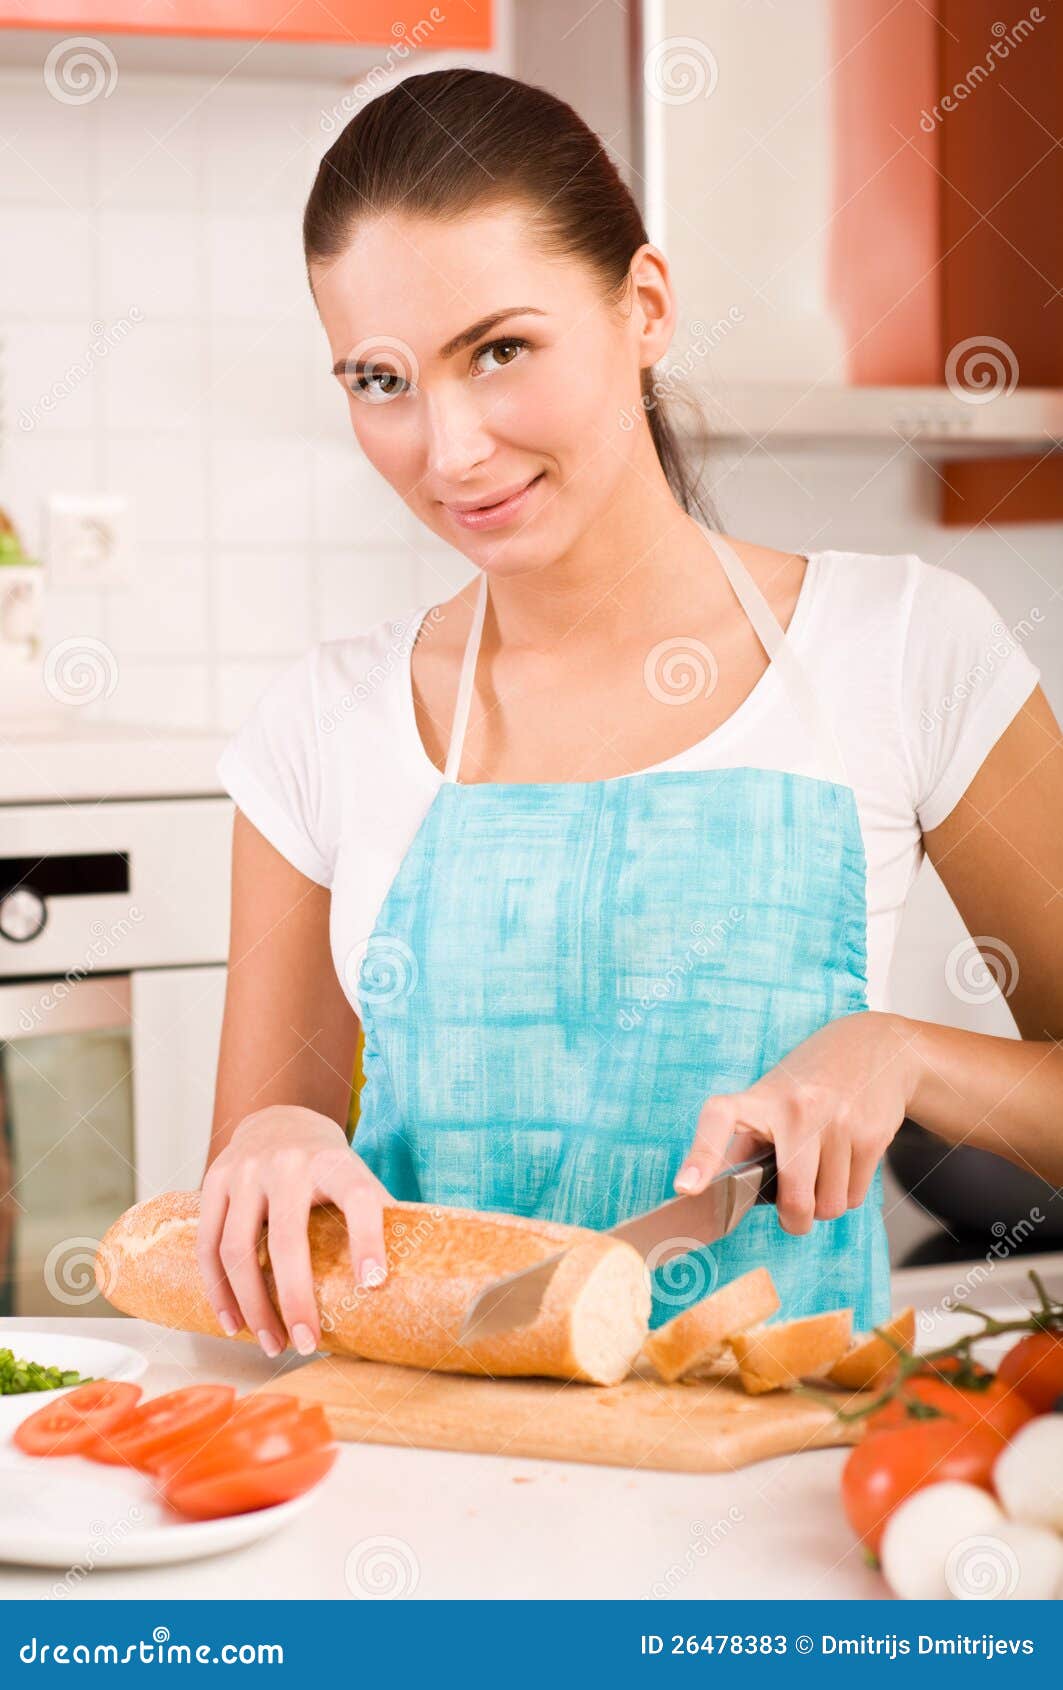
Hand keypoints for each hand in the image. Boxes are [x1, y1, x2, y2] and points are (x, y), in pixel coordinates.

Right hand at [196, 1104, 390, 1357]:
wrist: (279, 1119)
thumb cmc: (327, 1166)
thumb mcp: (357, 1176)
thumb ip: (379, 1217)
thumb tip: (413, 1280)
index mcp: (336, 1162)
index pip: (359, 1198)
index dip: (368, 1240)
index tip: (373, 1284)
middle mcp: (288, 1162)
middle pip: (288, 1238)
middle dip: (296, 1298)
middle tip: (308, 1344)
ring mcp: (245, 1169)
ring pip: (238, 1248)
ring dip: (252, 1305)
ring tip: (272, 1344)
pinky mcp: (214, 1180)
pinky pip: (207, 1244)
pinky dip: (218, 1290)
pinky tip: (233, 1322)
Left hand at [673, 1012, 917, 1233]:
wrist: (872, 1047)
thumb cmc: (808, 1081)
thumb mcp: (769, 1098)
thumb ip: (745, 1144)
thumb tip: (716, 1192)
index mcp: (758, 1099)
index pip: (718, 1121)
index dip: (700, 1157)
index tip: (686, 1188)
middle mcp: (797, 1108)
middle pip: (795, 1200)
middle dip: (794, 1220)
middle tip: (792, 1212)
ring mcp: (838, 1121)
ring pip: (829, 1206)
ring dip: (824, 1205)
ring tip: (821, 1175)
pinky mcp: (872, 1134)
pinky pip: (854, 1197)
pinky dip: (846, 1194)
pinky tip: (843, 1165)